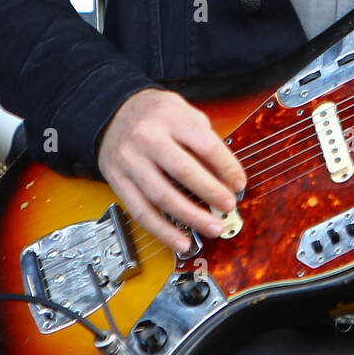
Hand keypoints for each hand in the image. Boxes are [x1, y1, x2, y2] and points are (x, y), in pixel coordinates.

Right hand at [97, 88, 247, 254]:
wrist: (113, 113)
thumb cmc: (157, 114)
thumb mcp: (184, 113)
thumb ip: (204, 140)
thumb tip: (226, 177)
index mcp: (171, 118)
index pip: (204, 144)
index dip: (226, 166)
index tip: (239, 183)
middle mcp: (148, 138)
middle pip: (182, 170)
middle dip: (210, 192)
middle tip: (228, 206)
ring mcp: (130, 161)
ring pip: (161, 195)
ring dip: (190, 217)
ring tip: (212, 227)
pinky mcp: (117, 181)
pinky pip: (140, 211)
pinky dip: (162, 231)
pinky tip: (180, 241)